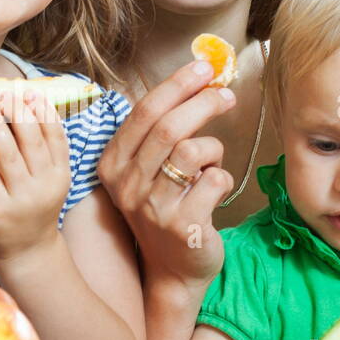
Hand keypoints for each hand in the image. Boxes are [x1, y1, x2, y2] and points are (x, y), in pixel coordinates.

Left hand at [0, 88, 70, 263]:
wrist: (27, 250)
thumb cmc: (35, 207)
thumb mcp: (50, 180)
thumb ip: (42, 150)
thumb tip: (25, 106)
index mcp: (61, 176)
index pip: (55, 137)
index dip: (43, 112)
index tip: (31, 92)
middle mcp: (44, 187)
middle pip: (32, 142)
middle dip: (18, 113)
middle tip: (5, 94)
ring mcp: (20, 198)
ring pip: (8, 154)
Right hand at [98, 59, 236, 288]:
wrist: (174, 271)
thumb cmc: (166, 209)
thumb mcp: (148, 171)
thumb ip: (159, 132)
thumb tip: (196, 81)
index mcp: (113, 164)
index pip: (143, 113)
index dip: (176, 85)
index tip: (204, 69)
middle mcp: (127, 185)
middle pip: (168, 127)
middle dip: (202, 103)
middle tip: (226, 95)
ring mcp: (153, 207)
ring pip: (192, 151)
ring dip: (213, 149)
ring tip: (212, 162)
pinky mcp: (184, 225)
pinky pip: (215, 179)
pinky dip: (223, 178)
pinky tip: (214, 192)